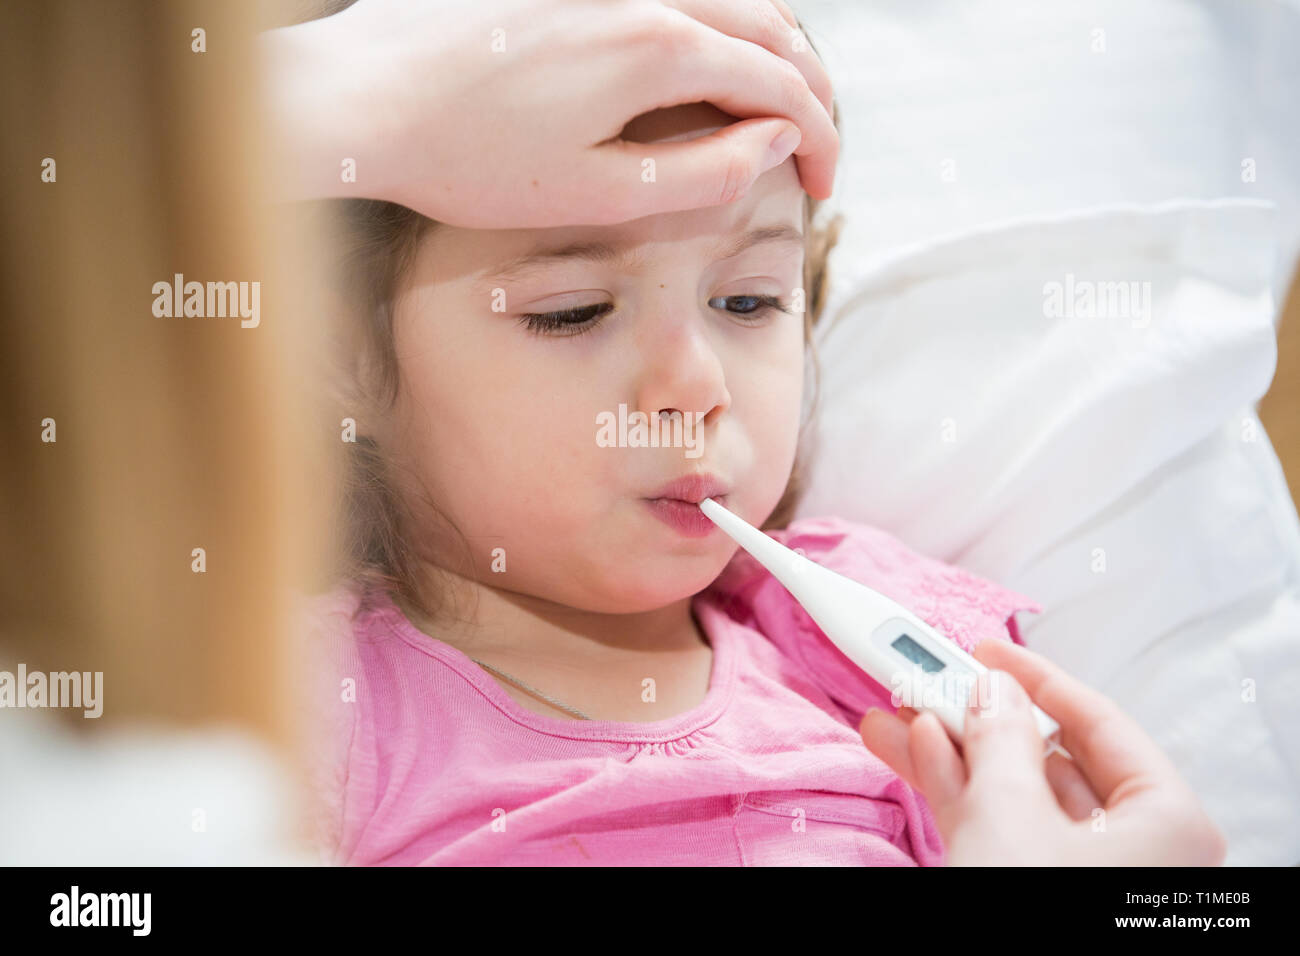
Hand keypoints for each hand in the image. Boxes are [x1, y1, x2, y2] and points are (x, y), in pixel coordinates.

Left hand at [262, 0, 837, 226]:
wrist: (366, 96)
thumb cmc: (469, 159)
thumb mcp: (599, 192)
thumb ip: (703, 170)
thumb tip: (776, 143)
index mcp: (660, 49)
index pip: (782, 85)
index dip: (820, 139)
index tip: (825, 184)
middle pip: (773, 25)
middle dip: (811, 89)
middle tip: (817, 147)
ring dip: (772, 46)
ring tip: (777, 103)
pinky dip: (718, 20)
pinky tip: (711, 58)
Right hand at [859, 637, 1228, 865]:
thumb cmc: (1038, 910)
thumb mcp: (1012, 815)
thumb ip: (999, 737)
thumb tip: (990, 689)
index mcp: (1166, 822)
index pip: (1097, 722)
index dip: (1035, 678)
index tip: (984, 649)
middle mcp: (1133, 849)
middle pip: (1046, 757)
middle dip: (974, 716)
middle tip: (925, 679)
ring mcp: (1081, 877)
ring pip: (1012, 794)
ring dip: (949, 750)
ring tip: (894, 713)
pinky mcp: (1035, 893)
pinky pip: (997, 829)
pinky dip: (953, 792)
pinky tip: (912, 755)